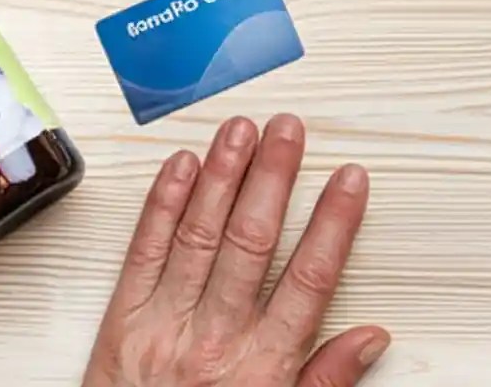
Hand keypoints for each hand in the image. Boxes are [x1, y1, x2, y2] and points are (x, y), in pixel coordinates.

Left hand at [83, 115, 388, 386]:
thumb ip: (326, 383)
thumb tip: (371, 337)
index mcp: (261, 370)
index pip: (308, 281)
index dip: (333, 224)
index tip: (349, 181)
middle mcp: (213, 341)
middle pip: (251, 242)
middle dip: (274, 178)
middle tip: (290, 130)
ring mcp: (162, 326)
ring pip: (199, 235)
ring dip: (222, 176)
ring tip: (241, 130)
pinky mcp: (119, 322)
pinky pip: (143, 252)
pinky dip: (161, 205)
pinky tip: (180, 166)